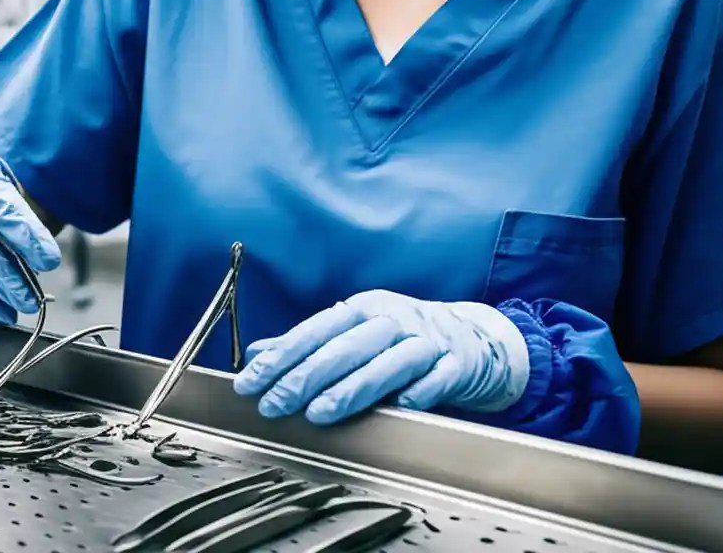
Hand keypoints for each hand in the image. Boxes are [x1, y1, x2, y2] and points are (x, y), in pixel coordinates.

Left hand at [233, 290, 529, 423]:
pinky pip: (437, 378)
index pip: (313, 331)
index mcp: (362, 308)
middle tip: (274, 405)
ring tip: (318, 414)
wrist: (473, 339)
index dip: (279, 357)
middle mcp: (393, 319)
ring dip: (351, 388)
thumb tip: (257, 353)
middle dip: (304, 377)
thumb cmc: (402, 338)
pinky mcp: (457, 364)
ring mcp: (427, 341)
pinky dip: (420, 391)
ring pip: (387, 363)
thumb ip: (307, 345)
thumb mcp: (354, 333)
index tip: (249, 383)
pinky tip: (399, 405)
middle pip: (344, 347)